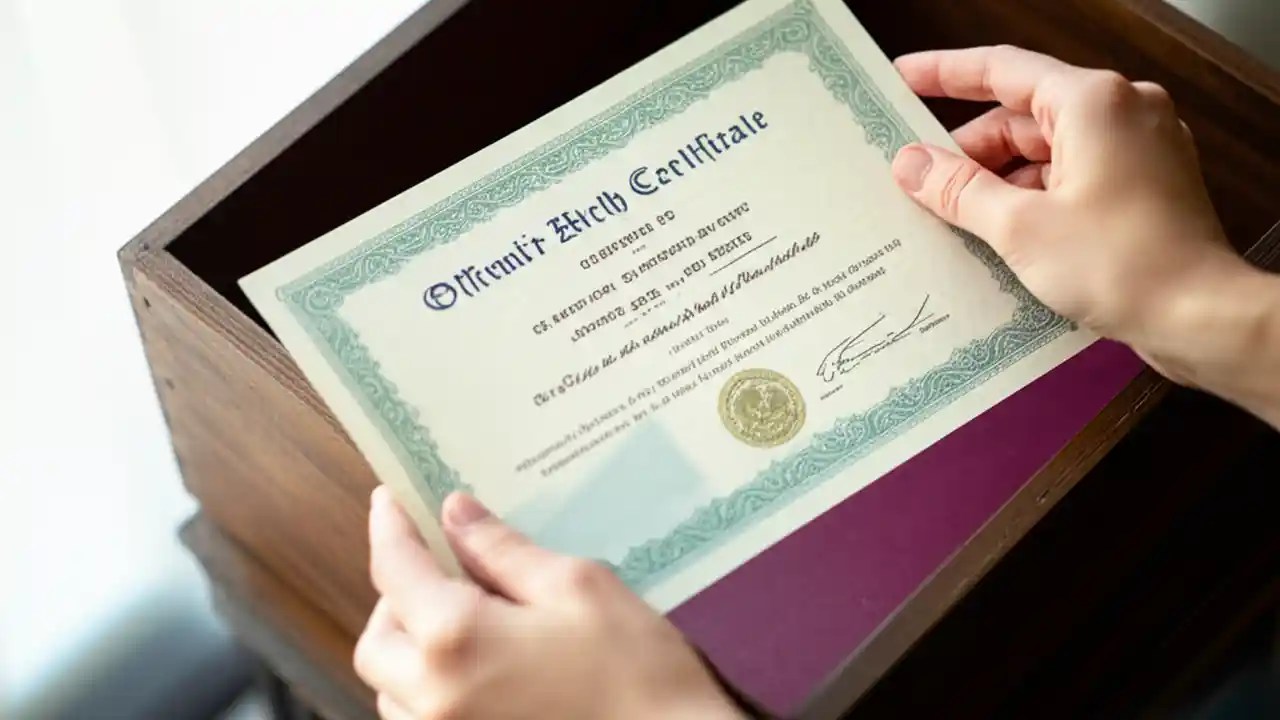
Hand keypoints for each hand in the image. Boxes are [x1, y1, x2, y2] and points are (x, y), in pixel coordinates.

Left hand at [354, 487, 742, 719]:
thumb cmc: (635, 669)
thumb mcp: (576, 587)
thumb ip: (504, 551)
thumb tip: (455, 513)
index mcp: (456, 638)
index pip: (395, 570)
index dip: (389, 528)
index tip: (389, 500)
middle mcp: (433, 696)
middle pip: (376, 640)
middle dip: (393, 596)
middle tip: (438, 566)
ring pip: (390, 689)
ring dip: (407, 648)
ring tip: (457, 619)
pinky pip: (419, 719)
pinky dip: (427, 689)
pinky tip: (474, 669)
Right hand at [889, 46, 1279, 424]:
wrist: (1200, 317)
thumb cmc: (1122, 265)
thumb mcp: (1019, 227)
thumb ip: (958, 189)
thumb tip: (911, 163)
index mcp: (1092, 102)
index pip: (1001, 70)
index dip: (943, 74)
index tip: (902, 80)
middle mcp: (1122, 111)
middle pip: (1022, 116)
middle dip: (968, 151)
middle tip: (917, 181)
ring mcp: (1138, 148)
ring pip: (1046, 150)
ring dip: (999, 181)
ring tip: (952, 218)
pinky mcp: (1143, 185)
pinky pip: (1072, 175)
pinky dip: (1032, 197)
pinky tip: (998, 234)